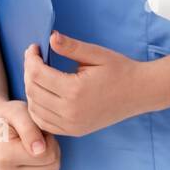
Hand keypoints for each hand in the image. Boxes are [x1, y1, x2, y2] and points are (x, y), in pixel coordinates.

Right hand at [0, 97, 60, 169]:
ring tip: (34, 144)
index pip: (49, 155)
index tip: (38, 131)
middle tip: (36, 137)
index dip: (50, 139)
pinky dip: (45, 166)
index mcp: (6, 155)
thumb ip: (30, 130)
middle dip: (50, 148)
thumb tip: (40, 150)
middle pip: (52, 166)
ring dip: (48, 157)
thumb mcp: (19, 113)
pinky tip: (35, 154)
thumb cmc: (7, 116)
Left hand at [23, 32, 146, 136]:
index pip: (38, 74)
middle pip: (33, 91)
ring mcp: (71, 124)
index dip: (31, 59)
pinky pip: (44, 123)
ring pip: (35, 109)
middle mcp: (69, 111)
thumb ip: (71, 47)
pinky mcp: (74, 131)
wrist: (140, 92)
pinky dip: (37, 109)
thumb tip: (50, 38)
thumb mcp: (97, 54)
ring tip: (38, 75)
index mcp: (75, 90)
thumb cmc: (121, 70)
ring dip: (31, 91)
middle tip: (34, 59)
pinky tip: (42, 95)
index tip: (34, 48)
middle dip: (28, 72)